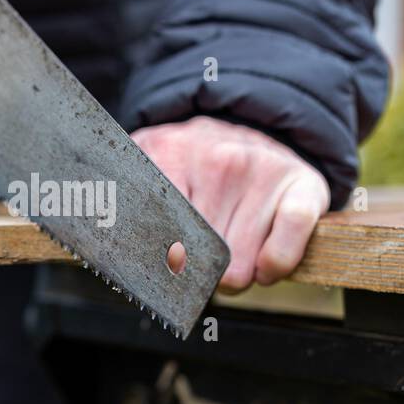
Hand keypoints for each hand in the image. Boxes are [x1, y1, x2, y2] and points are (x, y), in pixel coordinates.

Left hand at [133, 115, 329, 291]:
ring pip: (239, 269)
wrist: (258, 127)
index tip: (157, 268)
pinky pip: (281, 253)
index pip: (151, 233)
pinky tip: (263, 266)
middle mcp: (219, 158)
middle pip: (197, 261)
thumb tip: (100, 246)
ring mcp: (263, 170)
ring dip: (236, 276)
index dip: (156, 264)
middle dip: (199, 273)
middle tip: (202, 256)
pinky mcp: (303, 187)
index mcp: (170, 152)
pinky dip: (272, 269)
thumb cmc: (197, 166)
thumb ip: (122, 206)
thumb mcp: (150, 167)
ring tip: (232, 252)